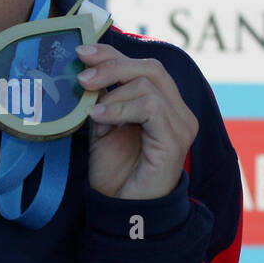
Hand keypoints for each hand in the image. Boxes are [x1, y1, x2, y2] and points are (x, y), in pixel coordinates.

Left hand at [77, 44, 196, 200]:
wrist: (123, 210)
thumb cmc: (115, 171)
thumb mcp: (104, 125)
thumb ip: (103, 98)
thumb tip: (86, 69)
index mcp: (165, 104)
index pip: (144, 66)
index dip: (113, 55)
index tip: (82, 52)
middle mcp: (179, 112)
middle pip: (151, 68)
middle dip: (112, 66)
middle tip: (82, 77)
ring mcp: (181, 125)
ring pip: (150, 84)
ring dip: (114, 92)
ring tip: (91, 109)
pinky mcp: (175, 140)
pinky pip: (151, 107)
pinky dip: (121, 107)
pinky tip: (100, 117)